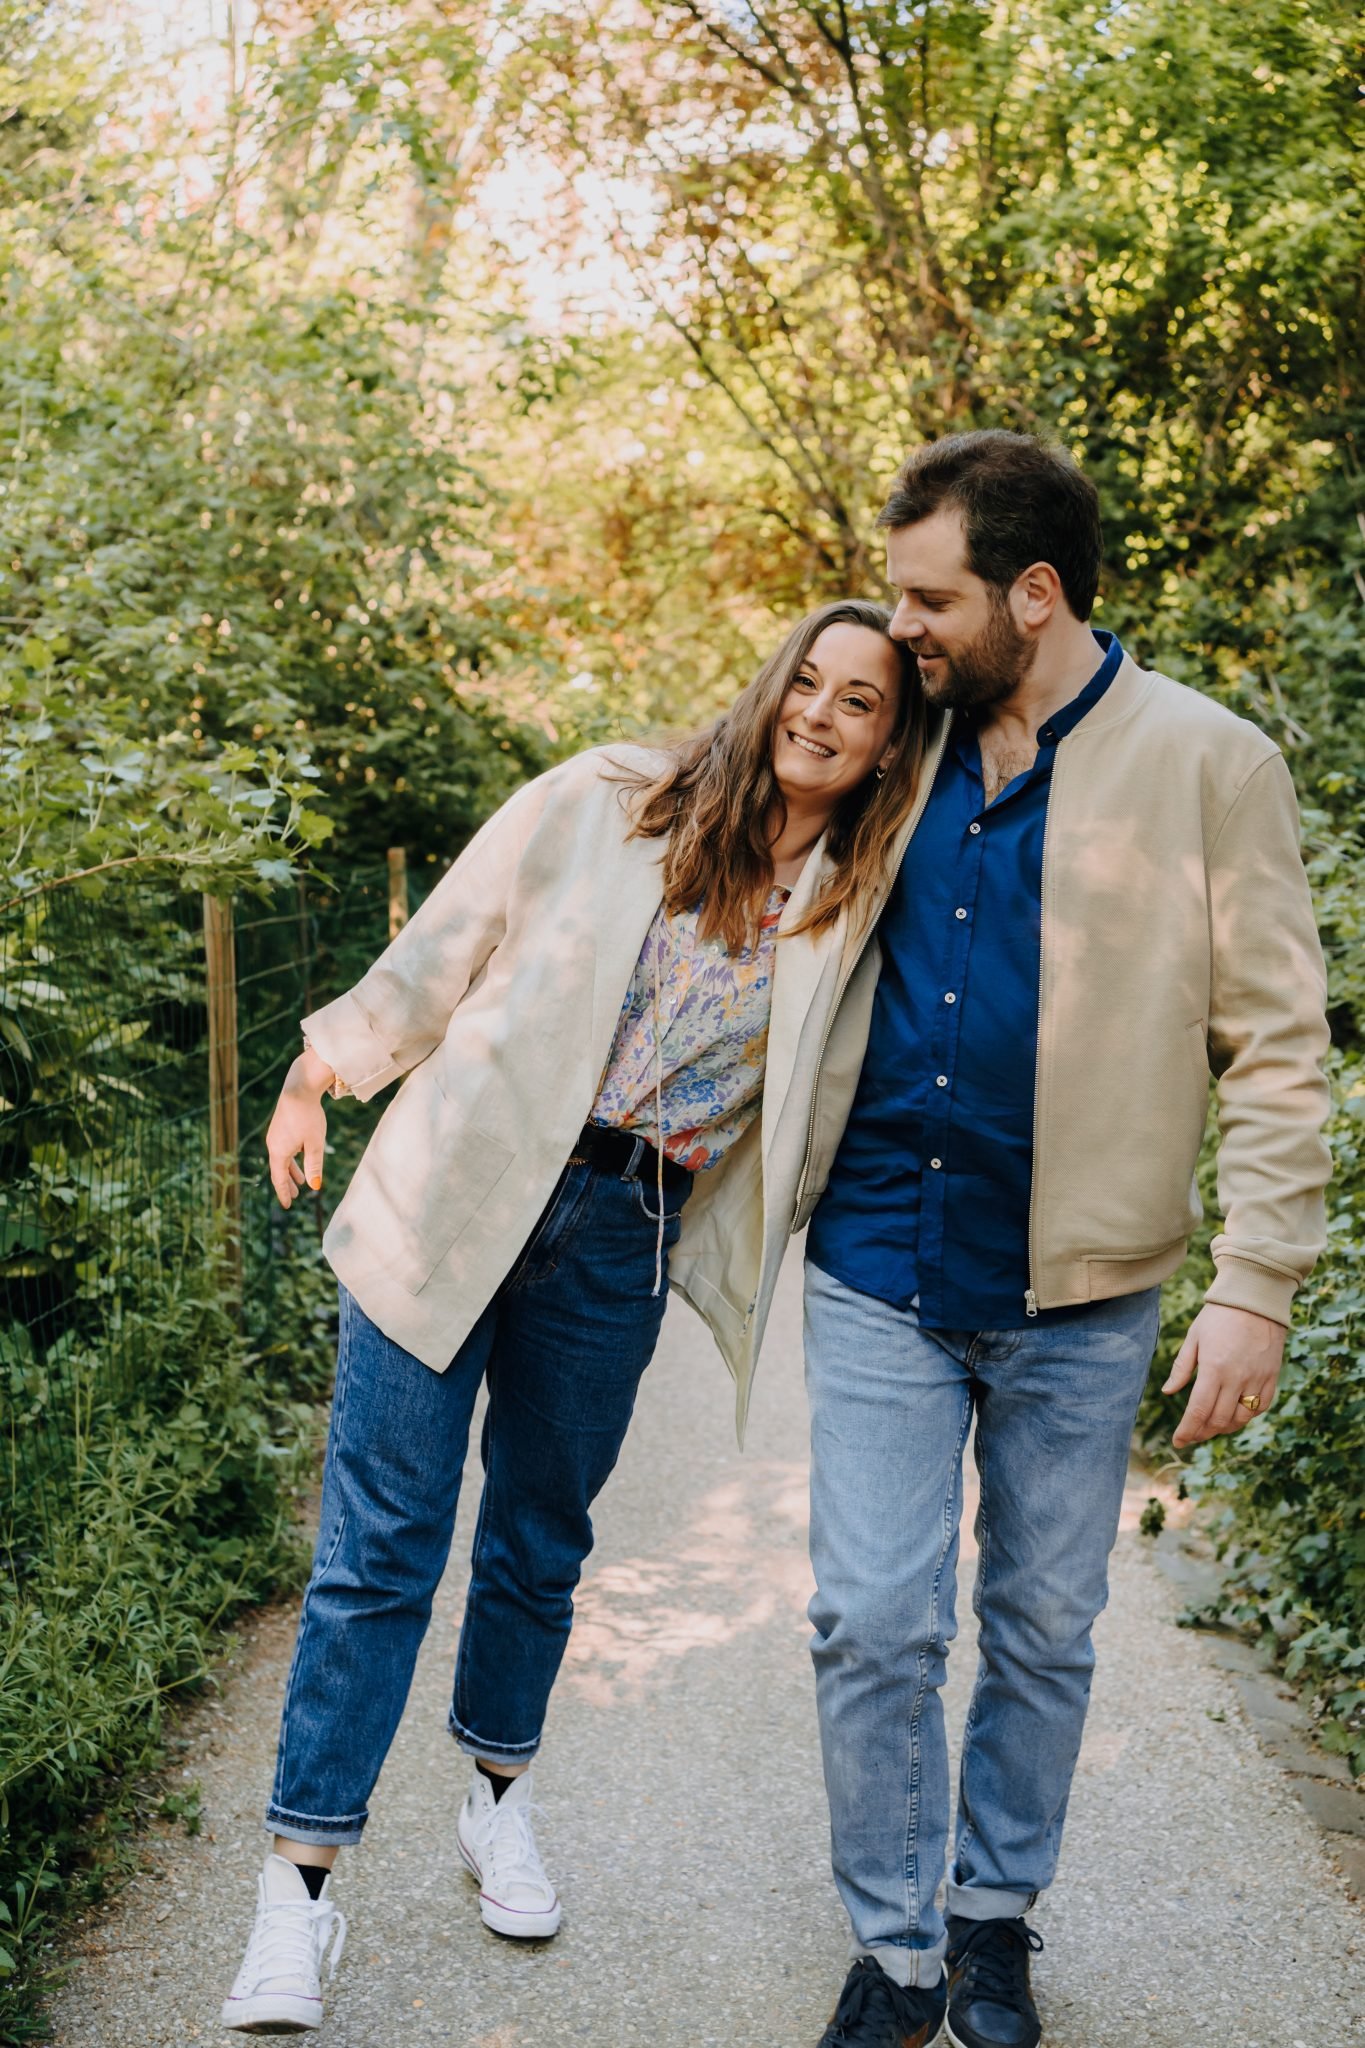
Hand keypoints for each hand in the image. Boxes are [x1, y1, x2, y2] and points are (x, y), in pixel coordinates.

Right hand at [265, 1046, 333, 1208]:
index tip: (288, 1205)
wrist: (299, 1088)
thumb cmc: (308, 1116)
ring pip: (283, 1158)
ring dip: (291, 1170)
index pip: (279, 1178)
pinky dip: (291, 1158)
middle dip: (287, 1184)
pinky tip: (300, 1157)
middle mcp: (273, 1144)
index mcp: (279, 1151)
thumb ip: (314, 1166)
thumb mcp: (315, 1144)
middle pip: (279, 1170)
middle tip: (295, 1196)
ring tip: (301, 1181)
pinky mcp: (280, 1126)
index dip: (284, 1193)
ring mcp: (275, 1134)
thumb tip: (315, 1187)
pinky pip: (284, 1148)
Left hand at [1162, 1303, 1285, 1448]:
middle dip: (1202, 1433)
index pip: (1198, 1412)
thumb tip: (1168, 1392)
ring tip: (1211, 1427)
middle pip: (1219, 1420)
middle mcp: (1236, 1379)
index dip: (1187, 1431)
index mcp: (1213, 1370)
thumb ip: (1182, 1368)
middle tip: (1192, 1435)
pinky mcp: (1272, 1377)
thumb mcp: (1194, 1338)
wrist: (1255, 1299)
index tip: (1178, 1442)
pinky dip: (1246, 1416)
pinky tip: (1235, 1415)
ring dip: (1224, 1428)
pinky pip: (1260, 1407)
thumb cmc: (1218, 1315)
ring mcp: (1257, 1379)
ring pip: (1241, 1419)